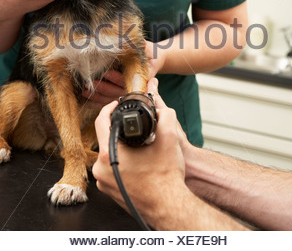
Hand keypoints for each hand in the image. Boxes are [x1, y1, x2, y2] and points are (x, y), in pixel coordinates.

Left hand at [81, 41, 165, 107]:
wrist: (154, 60)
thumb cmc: (150, 54)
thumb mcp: (149, 48)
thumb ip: (144, 46)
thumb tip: (141, 42)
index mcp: (140, 78)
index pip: (127, 80)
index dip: (116, 78)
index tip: (105, 73)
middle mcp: (133, 87)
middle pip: (116, 92)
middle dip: (102, 88)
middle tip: (89, 84)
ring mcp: (126, 92)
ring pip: (111, 98)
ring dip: (98, 97)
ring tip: (85, 91)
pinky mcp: (120, 93)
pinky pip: (109, 101)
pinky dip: (98, 103)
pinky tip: (88, 102)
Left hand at [92, 78, 185, 222]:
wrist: (169, 207)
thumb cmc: (166, 178)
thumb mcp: (169, 137)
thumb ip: (165, 115)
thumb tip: (160, 109)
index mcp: (108, 153)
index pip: (100, 121)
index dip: (109, 108)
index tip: (117, 105)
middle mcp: (101, 169)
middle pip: (105, 138)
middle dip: (119, 129)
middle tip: (133, 125)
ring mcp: (104, 183)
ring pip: (109, 154)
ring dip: (121, 147)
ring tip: (138, 145)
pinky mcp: (110, 192)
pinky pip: (112, 169)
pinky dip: (123, 162)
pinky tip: (138, 163)